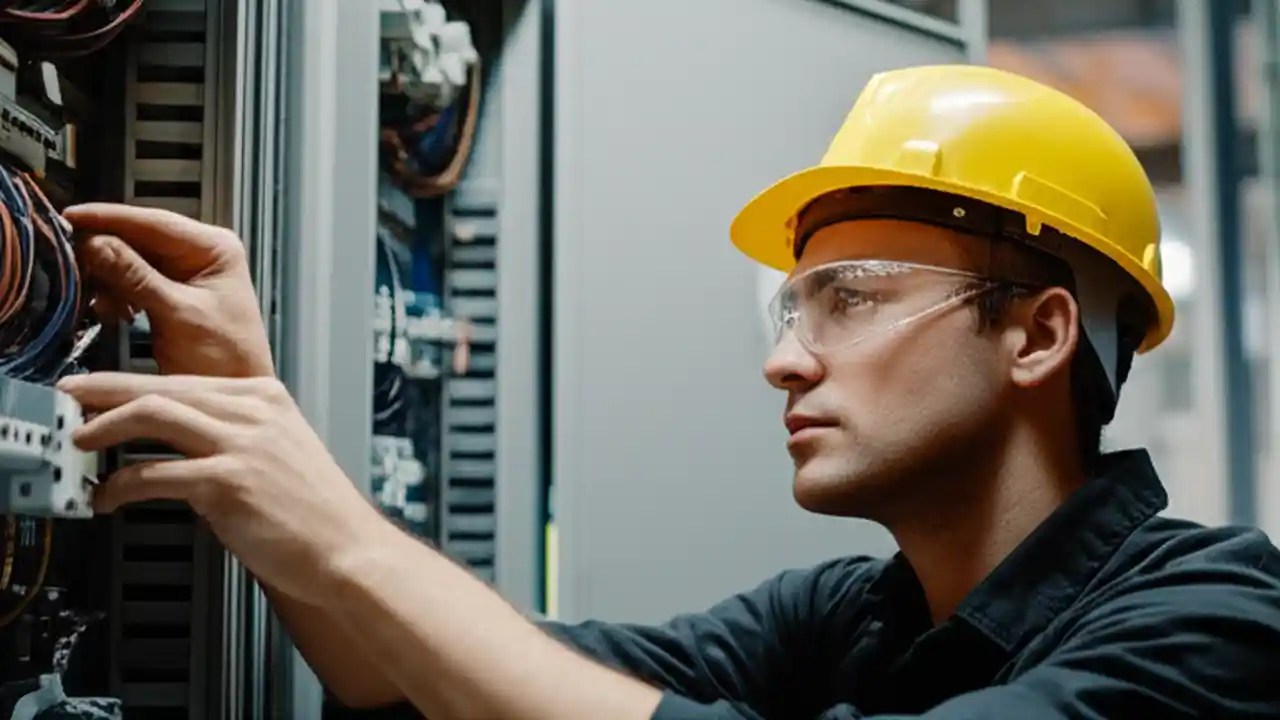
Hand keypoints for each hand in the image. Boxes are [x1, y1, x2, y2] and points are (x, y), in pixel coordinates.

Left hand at [57, 371, 382, 601]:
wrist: (348, 550)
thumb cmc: (316, 513)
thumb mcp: (280, 451)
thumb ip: (235, 434)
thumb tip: (175, 437)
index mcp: (266, 398)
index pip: (184, 378)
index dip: (132, 382)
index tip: (101, 389)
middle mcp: (255, 412)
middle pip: (161, 385)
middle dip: (104, 391)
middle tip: (72, 398)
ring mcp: (244, 444)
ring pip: (153, 414)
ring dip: (105, 427)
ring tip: (82, 444)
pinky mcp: (230, 482)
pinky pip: (156, 472)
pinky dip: (120, 485)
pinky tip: (109, 497)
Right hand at [65, 204, 272, 377]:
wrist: (238, 392)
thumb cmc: (225, 358)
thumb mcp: (178, 314)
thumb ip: (136, 277)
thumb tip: (95, 243)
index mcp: (214, 247)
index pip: (154, 221)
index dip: (108, 217)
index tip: (69, 217)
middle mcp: (201, 252)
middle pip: (139, 237)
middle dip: (104, 250)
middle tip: (70, 262)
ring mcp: (186, 272)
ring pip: (131, 259)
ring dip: (108, 276)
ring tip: (97, 297)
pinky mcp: (171, 293)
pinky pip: (132, 281)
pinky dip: (116, 292)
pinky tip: (111, 310)